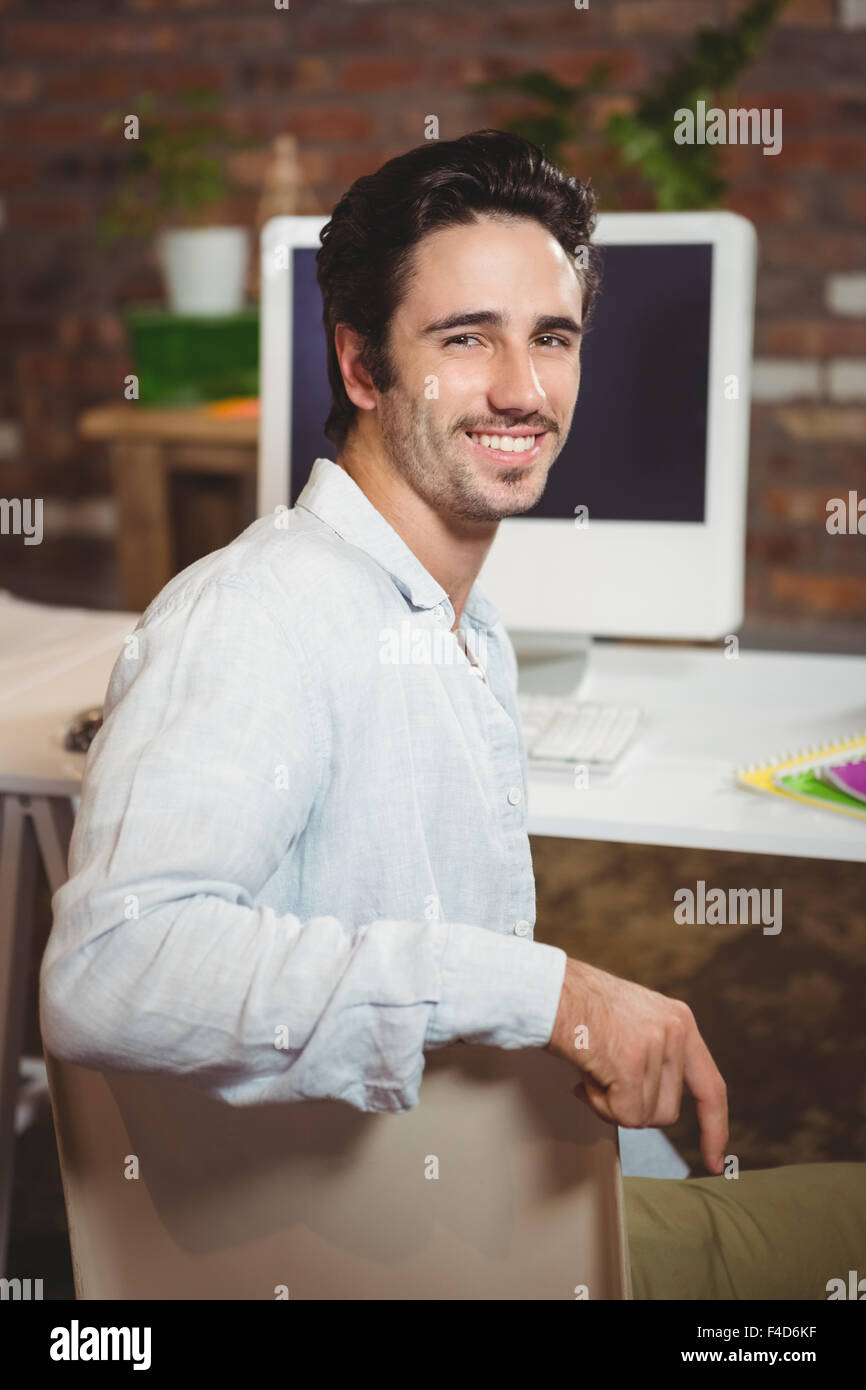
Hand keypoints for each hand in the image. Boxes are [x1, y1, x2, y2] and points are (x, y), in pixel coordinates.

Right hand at [546, 956, 727, 1174]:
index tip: (715, 1159)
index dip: (714, 1127)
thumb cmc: (578, 1005)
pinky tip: (585, 1077)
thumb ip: (656, 1057)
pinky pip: (624, 1115)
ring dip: (612, 1105)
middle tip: (603, 1082)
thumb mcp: (634, 1021)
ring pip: (645, 1118)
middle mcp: (675, 1030)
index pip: (710, 1086)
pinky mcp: (631, 1064)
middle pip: (668, 1112)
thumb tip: (653, 1107)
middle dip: (633, 1108)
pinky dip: (599, 1105)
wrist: (546, 989)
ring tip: (593, 1070)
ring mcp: (655, 1046)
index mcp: (681, 1020)